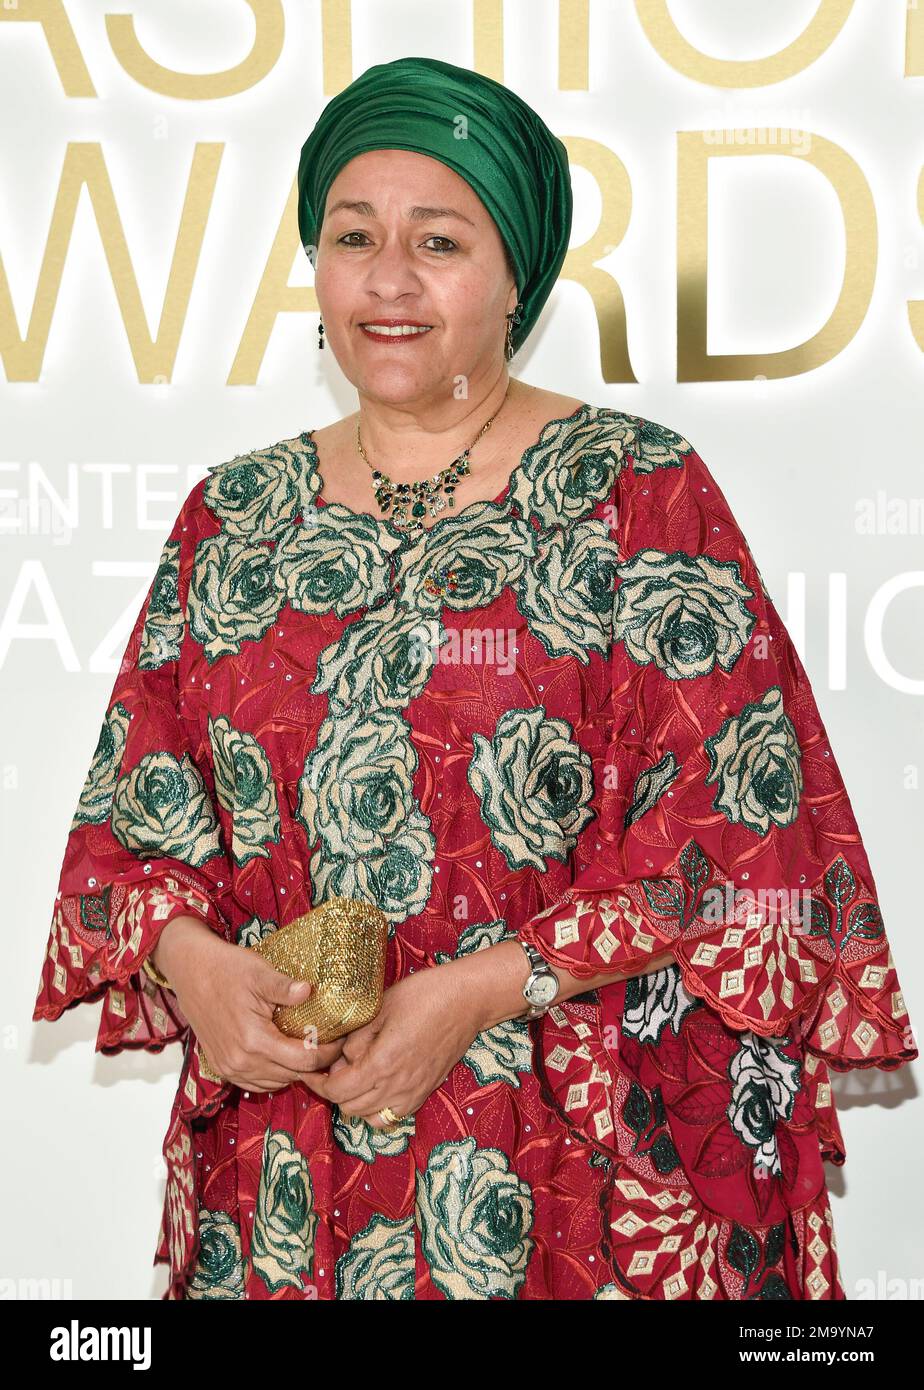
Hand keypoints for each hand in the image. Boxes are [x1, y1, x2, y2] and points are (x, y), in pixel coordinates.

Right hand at [152, 916, 346, 1091]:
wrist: (190, 972)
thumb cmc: (226, 968)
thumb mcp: (259, 972)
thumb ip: (285, 987)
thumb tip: (310, 991)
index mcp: (254, 1040)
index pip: (304, 1060)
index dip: (328, 1052)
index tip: (340, 1038)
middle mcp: (241, 1062)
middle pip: (293, 1075)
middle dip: (316, 1062)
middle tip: (331, 1042)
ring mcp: (230, 1068)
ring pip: (276, 1083)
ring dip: (295, 1070)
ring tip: (310, 1048)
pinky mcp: (222, 1067)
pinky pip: (256, 1083)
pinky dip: (274, 1075)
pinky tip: (283, 1056)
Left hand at [299, 964, 480, 1128]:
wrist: (466, 1001)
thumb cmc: (424, 996)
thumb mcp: (379, 1009)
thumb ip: (355, 1039)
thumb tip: (342, 1059)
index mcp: (382, 1064)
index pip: (337, 1091)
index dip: (316, 1083)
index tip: (307, 1070)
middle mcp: (397, 1087)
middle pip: (350, 1108)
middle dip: (334, 1090)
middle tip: (333, 1065)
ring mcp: (414, 1094)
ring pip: (370, 1117)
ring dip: (355, 1102)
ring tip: (354, 1076)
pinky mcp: (426, 1092)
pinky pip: (393, 1115)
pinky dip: (378, 1108)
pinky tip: (378, 1084)